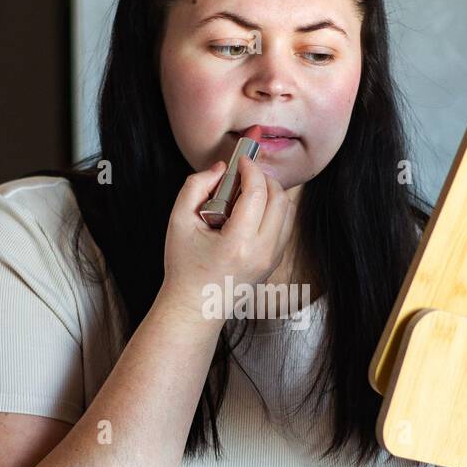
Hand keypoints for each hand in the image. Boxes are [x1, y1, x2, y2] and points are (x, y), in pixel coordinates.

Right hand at [162, 153, 295, 320]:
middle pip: (280, 198)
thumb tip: (220, 167)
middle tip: (245, 174)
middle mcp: (262, 252)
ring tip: (248, 192)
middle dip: (264, 177)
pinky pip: (284, 226)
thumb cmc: (184, 266)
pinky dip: (273, 211)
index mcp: (238, 243)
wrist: (195, 306)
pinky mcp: (274, 262)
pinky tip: (252, 211)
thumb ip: (195, 186)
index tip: (241, 160)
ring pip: (288, 211)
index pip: (258, 192)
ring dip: (272, 193)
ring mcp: (272, 259)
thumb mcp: (178, 221)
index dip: (251, 168)